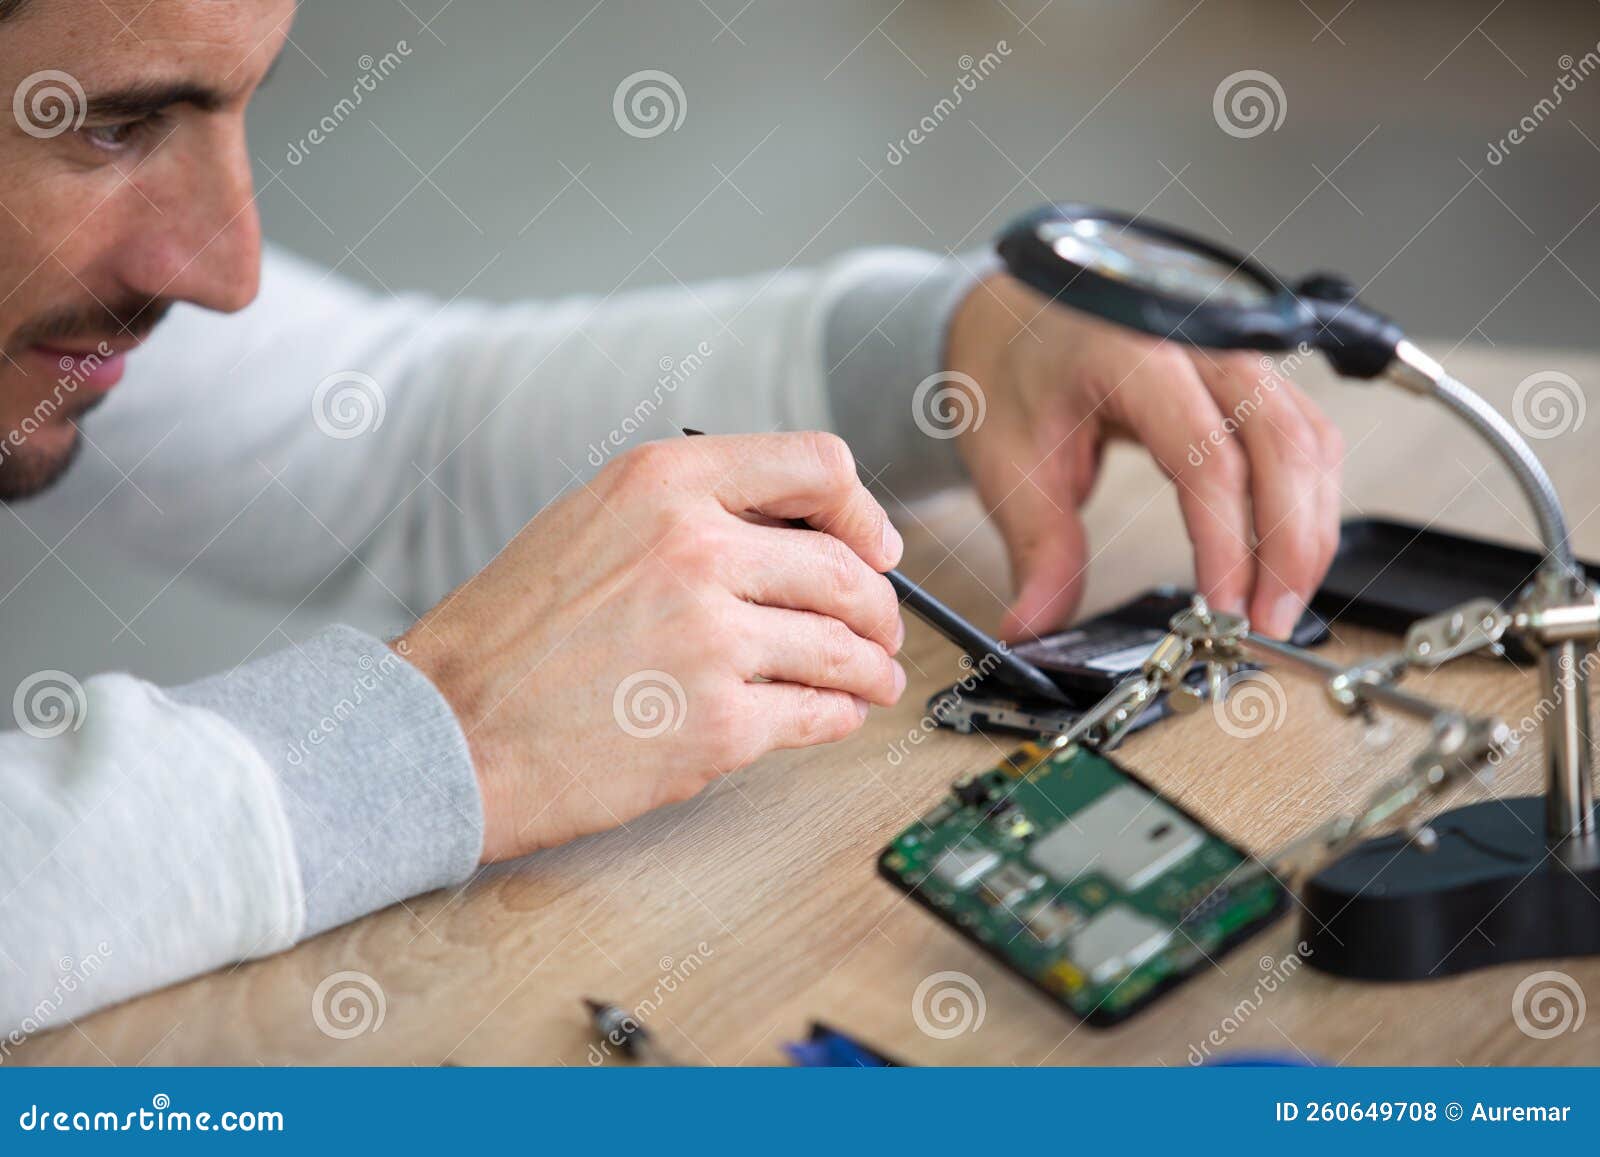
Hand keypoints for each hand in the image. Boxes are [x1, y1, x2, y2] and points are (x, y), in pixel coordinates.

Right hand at [399, 432, 906, 862]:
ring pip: (844, 647)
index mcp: (664, 483)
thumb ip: (689, 513)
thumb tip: (791, 536)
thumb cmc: (508, 635)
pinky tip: (834, 715)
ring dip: (872, 668)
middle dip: (879, 609)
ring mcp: (712, 638)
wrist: (447, 730)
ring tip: (873, 680)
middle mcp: (697, 548)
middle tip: (882, 631)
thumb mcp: (591, 523)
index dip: (862, 511)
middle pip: (847, 570)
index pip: (818, 466)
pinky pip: (819, 713)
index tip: (875, 546)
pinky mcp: (720, 725)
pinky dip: (839, 715)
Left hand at [945, 273, 1343, 640]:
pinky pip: (1306, 433)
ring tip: (1277, 603)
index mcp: (1132, 354)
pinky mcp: (1252, 372)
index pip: (1207, 456)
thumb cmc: (1012, 372)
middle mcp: (1199, 341)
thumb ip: (1037, 548)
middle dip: (1289, 545)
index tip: (1224, 610)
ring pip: (1308, 440)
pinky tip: (1285, 554)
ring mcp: (1234, 351)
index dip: (1227, 541)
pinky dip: (1308, 499)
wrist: (1014, 317)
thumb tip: (1034, 627)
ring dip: (1308, 528)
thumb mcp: (1007, 463)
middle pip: (1282, 445)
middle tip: (1266, 624)